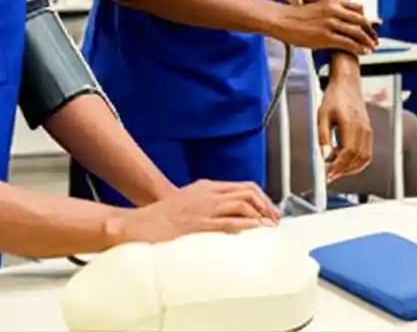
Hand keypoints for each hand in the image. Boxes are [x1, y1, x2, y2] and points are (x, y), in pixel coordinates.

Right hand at [111, 180, 280, 244]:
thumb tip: (230, 214)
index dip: (261, 198)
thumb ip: (209, 203)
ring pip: (241, 204)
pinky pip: (228, 222)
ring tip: (269, 226)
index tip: (270, 210)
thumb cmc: (163, 216)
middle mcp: (209, 194)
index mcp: (207, 187)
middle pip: (247, 192)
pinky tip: (255, 229)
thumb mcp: (189, 201)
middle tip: (275, 219)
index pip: (243, 186)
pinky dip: (245, 224)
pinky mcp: (199, 224)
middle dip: (266, 205)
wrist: (141, 223)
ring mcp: (204, 208)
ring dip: (260, 214)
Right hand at [272, 0, 378, 55]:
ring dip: (367, 41)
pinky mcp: (326, 37)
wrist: (282, 20)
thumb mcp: (317, 9)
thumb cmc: (296, 17)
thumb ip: (330, 12)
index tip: (372, 25)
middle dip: (370, 31)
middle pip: (360, 20)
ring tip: (372, 48)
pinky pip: (347, 43)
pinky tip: (362, 52)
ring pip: (356, 32)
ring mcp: (330, 24)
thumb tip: (339, 17)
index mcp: (332, 4)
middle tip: (375, 39)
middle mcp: (334, 12)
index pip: (357, 8)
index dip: (367, 18)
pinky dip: (358, 48)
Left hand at [317, 77, 372, 181]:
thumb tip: (324, 156)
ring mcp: (368, 131)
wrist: (347, 84)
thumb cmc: (335, 97)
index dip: (338, 166)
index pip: (348, 152)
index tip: (328, 173)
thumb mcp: (322, 116)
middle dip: (343, 170)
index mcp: (350, 124)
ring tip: (337, 170)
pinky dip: (358, 162)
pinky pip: (367, 153)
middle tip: (330, 175)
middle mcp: (362, 129)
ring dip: (351, 168)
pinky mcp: (368, 132)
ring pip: (364, 158)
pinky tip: (346, 162)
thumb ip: (323, 137)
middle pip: (357, 158)